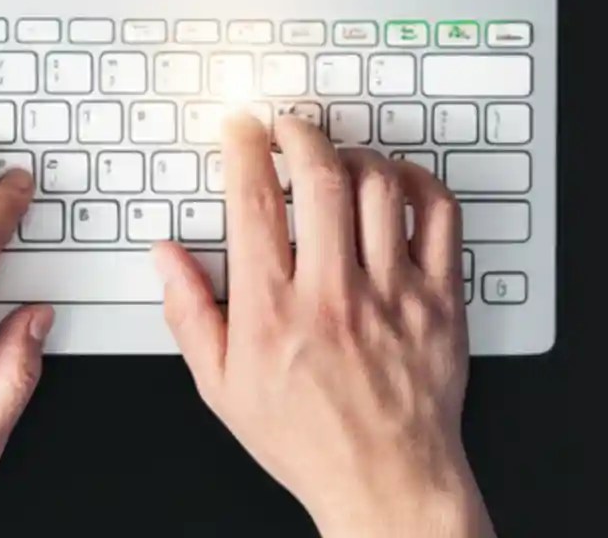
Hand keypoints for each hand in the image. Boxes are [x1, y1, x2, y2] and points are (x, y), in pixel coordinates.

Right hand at [154, 114, 494, 537]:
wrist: (385, 479)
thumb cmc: (307, 439)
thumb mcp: (223, 387)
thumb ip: (190, 313)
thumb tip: (167, 255)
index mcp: (272, 313)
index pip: (251, 202)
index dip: (243, 147)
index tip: (241, 127)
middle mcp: (333, 295)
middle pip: (319, 177)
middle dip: (298, 133)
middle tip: (288, 127)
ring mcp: (392, 294)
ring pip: (378, 187)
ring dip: (352, 155)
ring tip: (337, 159)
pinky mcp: (439, 298)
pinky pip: (439, 215)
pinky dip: (418, 182)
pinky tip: (397, 181)